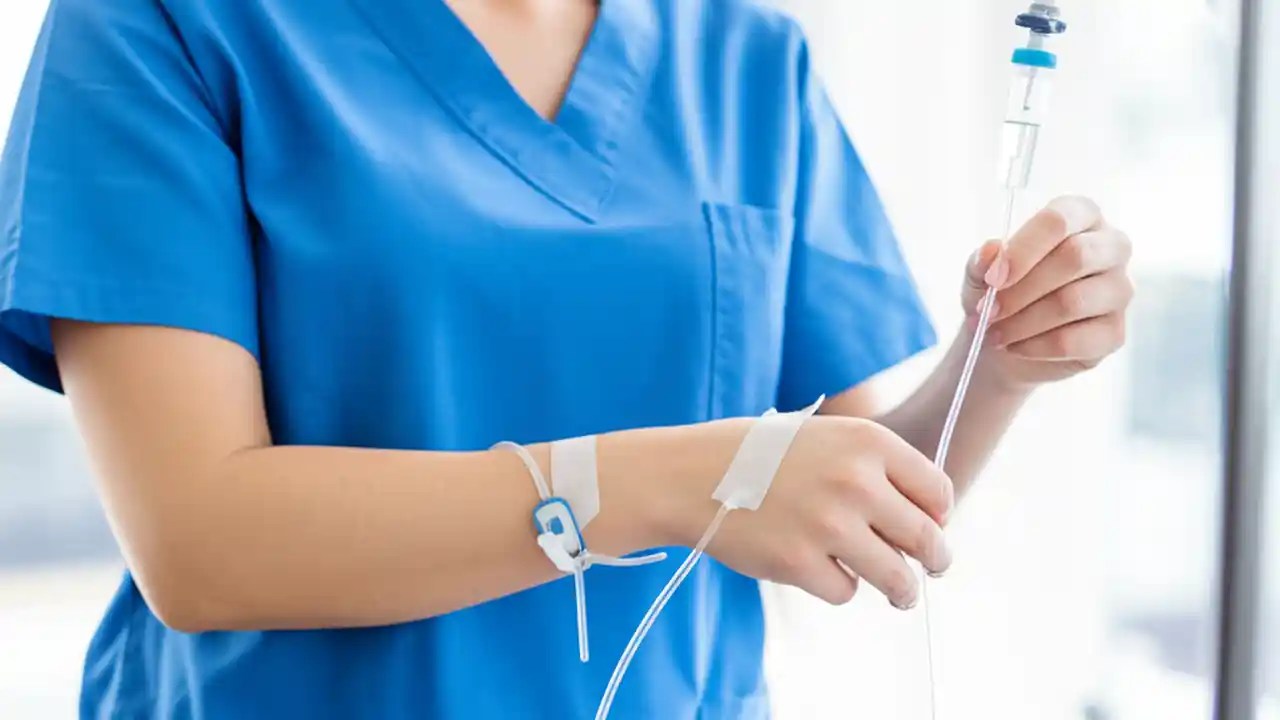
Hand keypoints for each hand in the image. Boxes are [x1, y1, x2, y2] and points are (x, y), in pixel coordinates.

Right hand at [677, 416, 953, 608]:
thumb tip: (924, 520)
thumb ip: (873, 468)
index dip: (938, 516)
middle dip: (936, 561)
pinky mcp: (800, 564)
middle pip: (926, 539)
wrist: (688, 475)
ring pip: (897, 578)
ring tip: (900, 595)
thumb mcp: (823, 437)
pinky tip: (818, 568)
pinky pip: (845, 592)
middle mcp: (856, 481)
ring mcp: (829, 525)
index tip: (932, 528)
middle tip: (933, 569)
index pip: (936, 493)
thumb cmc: (757, 455)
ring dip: (902, 591)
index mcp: (868, 441)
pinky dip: (837, 586)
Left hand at [962, 195, 1133, 386]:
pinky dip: (1035, 347)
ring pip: (1073, 302)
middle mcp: (1111, 247)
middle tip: (988, 310)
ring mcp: (1119, 290)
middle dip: (1022, 289)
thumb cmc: (1003, 290)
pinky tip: (1014, 347)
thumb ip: (983, 260)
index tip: (993, 277)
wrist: (1009, 337)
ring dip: (1023, 322)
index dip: (1023, 249)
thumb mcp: (983, 272)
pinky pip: (1075, 340)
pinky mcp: (1114, 332)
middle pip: (1075, 257)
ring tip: (994, 332)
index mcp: (1081, 215)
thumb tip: (990, 251)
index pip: (1059, 220)